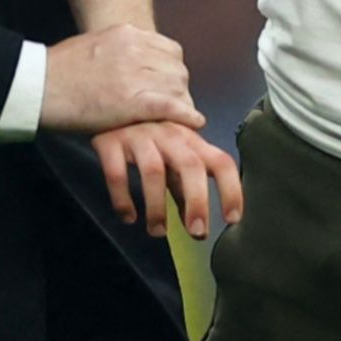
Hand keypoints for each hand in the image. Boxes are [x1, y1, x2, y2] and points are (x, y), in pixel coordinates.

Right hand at [38, 25, 199, 136]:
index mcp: (127, 33)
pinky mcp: (131, 100)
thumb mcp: (94, 44)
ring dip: (179, 102)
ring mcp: (134, 74)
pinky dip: (185, 115)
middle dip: (178, 88)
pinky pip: (170, 106)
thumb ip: (118, 51)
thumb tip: (133, 63)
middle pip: (176, 69)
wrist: (36, 84)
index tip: (169, 84)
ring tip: (177, 116)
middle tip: (173, 104)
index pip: (169, 51)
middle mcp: (135, 49)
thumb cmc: (57, 69)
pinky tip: (194, 122)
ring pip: (176, 87)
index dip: (172, 71)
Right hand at [93, 120, 244, 239]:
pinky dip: (122, 198)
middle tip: (197, 232)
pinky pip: (117, 173)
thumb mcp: (171, 162)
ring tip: (157, 232)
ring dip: (157, 206)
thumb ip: (184, 192)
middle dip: (197, 201)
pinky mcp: (110, 142)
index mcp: (191, 141)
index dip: (231, 189)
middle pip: (190, 165)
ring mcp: (139, 136)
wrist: (108, 107)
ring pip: (153, 171)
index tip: (232, 219)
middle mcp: (169, 135)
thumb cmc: (149, 141)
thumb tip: (198, 230)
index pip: (220, 162)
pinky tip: (128, 217)